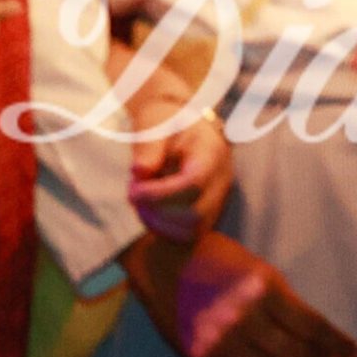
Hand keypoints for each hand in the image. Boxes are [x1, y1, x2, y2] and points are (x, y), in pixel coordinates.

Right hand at [124, 230, 356, 356]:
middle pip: (295, 353)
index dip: (336, 343)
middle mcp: (244, 317)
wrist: (163, 261)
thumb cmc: (217, 259)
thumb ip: (283, 300)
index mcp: (264, 288)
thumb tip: (311, 333)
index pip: (312, 326)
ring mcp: (220, 340)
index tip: (351, 353)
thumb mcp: (259, 269)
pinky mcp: (200, 355)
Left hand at [129, 110, 233, 242]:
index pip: (194, 184)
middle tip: (134, 194)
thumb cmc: (166, 121)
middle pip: (195, 213)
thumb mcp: (155, 123)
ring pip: (192, 230)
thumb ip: (148, 146)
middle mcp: (222, 178)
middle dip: (157, 211)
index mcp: (212, 152)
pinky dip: (165, 230)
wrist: (180, 124)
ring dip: (159, 224)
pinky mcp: (209, 213)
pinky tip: (150, 212)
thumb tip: (141, 172)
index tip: (133, 189)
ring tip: (141, 202)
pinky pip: (189, 235)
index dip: (160, 194)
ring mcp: (219, 198)